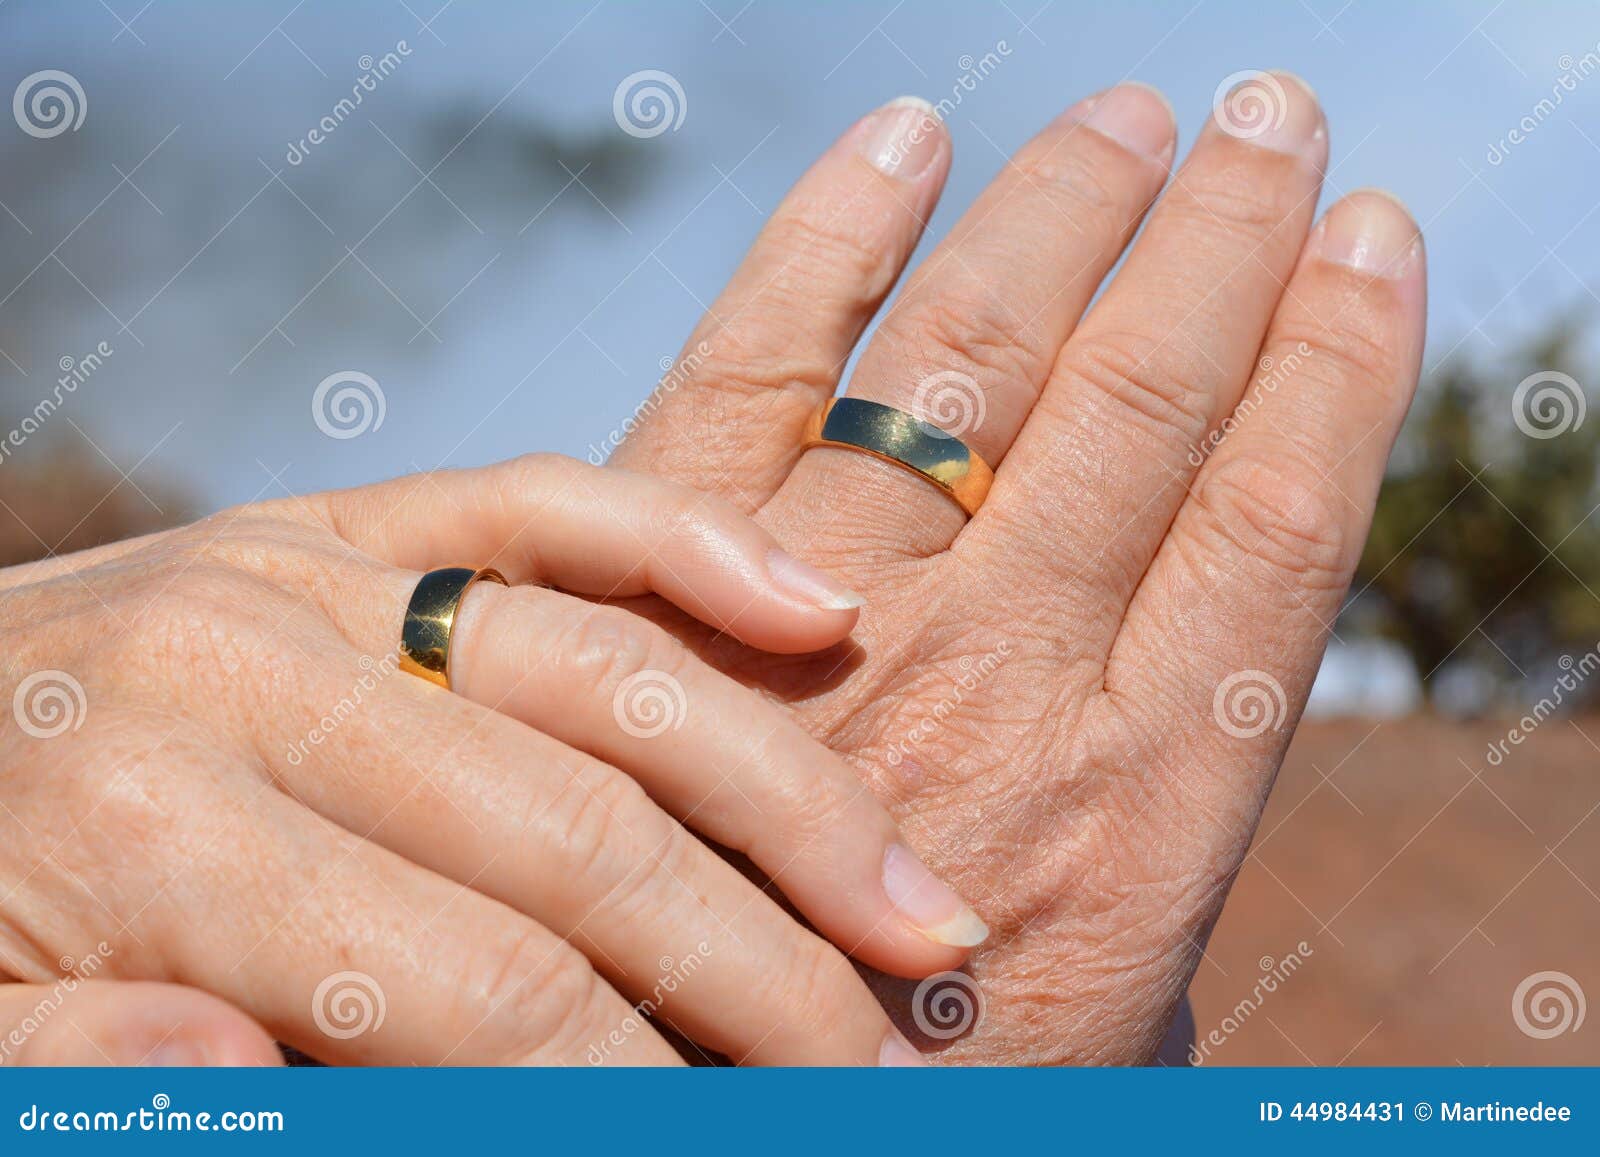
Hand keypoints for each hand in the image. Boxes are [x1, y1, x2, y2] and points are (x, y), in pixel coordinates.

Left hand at [0, 454, 983, 1065]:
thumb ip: (98, 1070)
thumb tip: (246, 1059)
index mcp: (145, 832)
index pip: (471, 989)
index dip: (636, 1084)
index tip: (771, 1133)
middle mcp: (246, 674)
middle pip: (578, 837)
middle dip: (762, 971)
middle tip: (893, 1062)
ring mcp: (306, 572)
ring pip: (607, 667)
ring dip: (789, 794)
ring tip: (921, 905)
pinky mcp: (342, 520)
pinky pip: (540, 503)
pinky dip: (687, 548)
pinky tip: (816, 615)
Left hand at [609, 76, 1425, 1061]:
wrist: (662, 1136)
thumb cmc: (910, 1104)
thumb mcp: (1097, 1035)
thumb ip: (1142, 900)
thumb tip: (1168, 819)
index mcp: (1138, 804)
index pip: (1270, 524)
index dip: (1333, 360)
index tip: (1368, 236)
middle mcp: (995, 685)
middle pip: (1139, 410)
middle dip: (1218, 242)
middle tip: (1269, 111)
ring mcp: (818, 626)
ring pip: (968, 367)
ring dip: (1062, 219)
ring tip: (1131, 115)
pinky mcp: (661, 589)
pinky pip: (746, 373)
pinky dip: (824, 246)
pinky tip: (902, 141)